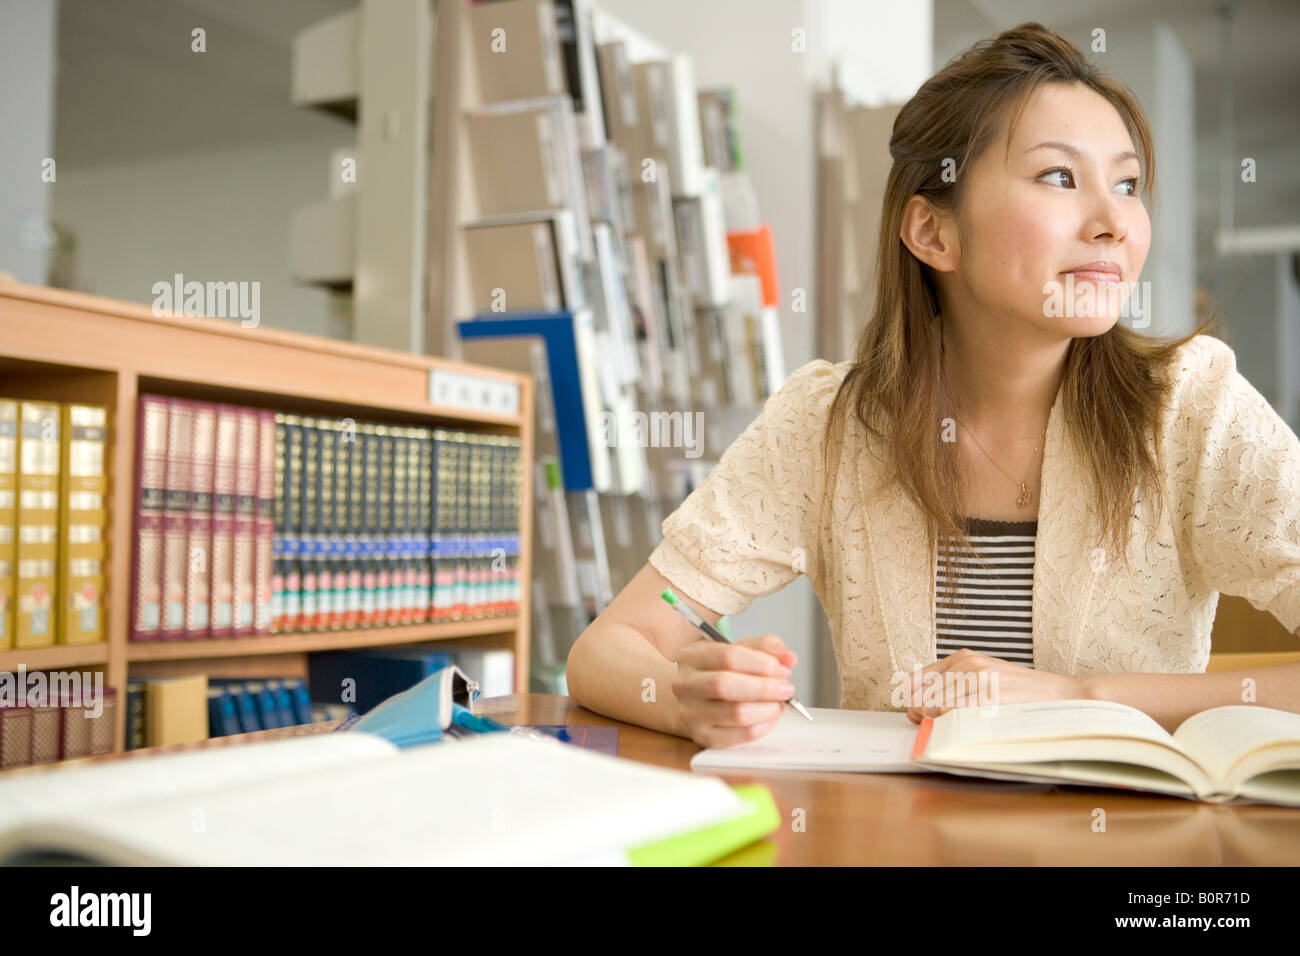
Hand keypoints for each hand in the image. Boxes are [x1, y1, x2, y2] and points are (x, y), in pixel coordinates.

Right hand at [671, 633, 796, 748]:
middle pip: (727, 685)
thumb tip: (789, 658)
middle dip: (765, 688)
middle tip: (786, 688)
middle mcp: (685, 684)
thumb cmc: (720, 672)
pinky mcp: (704, 737)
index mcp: (692, 656)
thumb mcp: (739, 650)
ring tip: (779, 703)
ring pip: (737, 713)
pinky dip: (764, 725)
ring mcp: (691, 713)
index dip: (761, 663)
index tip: (781, 668)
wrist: (696, 700)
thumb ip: (765, 648)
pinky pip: (742, 734)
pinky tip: (769, 716)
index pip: (729, 656)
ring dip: (768, 708)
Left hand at [901, 647, 1085, 723]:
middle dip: (922, 717)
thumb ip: (955, 685)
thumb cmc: (1024, 693)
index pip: (915, 679)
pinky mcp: (988, 696)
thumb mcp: (986, 677)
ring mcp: (977, 678)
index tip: (916, 715)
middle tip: (933, 728)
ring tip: (954, 730)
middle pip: (921, 696)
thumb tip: (921, 709)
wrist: (1063, 696)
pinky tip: (965, 731)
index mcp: (963, 657)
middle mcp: (967, 664)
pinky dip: (951, 728)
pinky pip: (953, 716)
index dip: (911, 701)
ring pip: (933, 708)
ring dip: (937, 725)